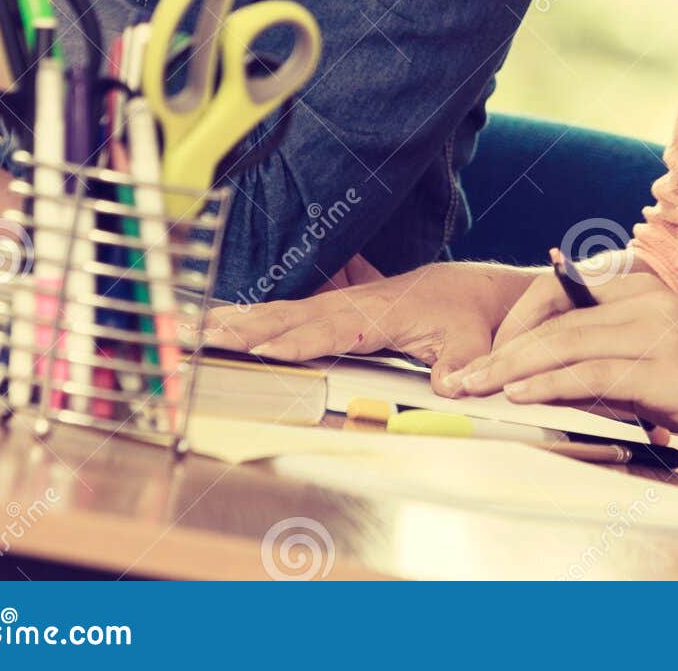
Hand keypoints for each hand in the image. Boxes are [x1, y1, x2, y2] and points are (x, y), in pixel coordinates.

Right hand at [202, 260, 533, 392]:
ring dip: (246, 320)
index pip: (330, 329)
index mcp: (380, 313)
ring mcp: (345, 303)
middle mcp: (355, 304)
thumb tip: (449, 385)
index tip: (261, 351)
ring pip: (288, 312)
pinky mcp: (341, 307)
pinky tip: (234, 319)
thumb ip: (459, 364)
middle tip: (209, 335)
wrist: (470, 292)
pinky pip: (295, 311)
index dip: (295, 342)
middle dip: (251, 328)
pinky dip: (262, 315)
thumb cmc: (467, 318)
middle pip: (294, 317)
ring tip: (206, 326)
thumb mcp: (471, 342)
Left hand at [439, 260, 677, 464]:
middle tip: (461, 375)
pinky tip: (521, 394)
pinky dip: (551, 383)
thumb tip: (543, 373)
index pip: (558, 292)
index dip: (516, 323)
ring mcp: (657, 328)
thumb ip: (606, 353)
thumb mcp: (655, 358)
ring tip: (476, 386)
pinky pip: (594, 372)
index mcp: (640, 285)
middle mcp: (645, 297)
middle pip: (554, 317)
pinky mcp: (667, 366)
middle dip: (501, 348)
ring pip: (566, 342)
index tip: (485, 355)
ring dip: (512, 367)